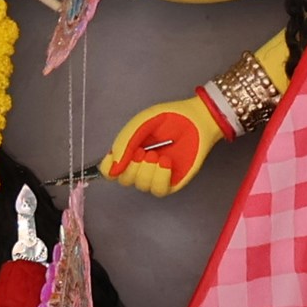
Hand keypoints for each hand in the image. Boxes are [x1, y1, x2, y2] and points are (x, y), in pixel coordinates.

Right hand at [103, 97, 219, 194]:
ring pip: (141, 185)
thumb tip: (112, 169)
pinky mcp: (172, 182)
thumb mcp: (141, 123)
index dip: (109, 168)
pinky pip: (158, 190)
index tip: (115, 159)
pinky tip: (167, 162)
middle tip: (142, 151)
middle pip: (124, 180)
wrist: (197, 119)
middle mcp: (140, 166)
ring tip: (158, 154)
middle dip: (132, 166)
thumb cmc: (170, 117)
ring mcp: (156, 175)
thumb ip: (124, 143)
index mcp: (129, 151)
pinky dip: (160, 177)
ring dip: (147, 170)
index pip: (109, 170)